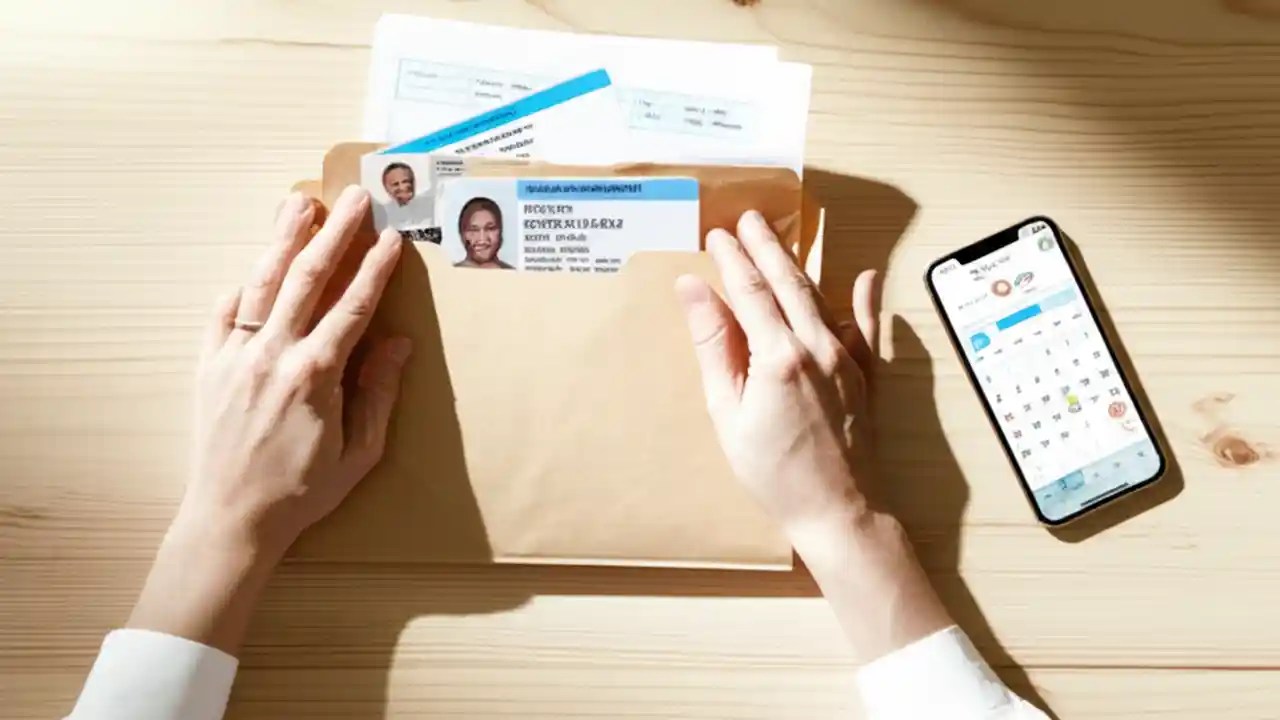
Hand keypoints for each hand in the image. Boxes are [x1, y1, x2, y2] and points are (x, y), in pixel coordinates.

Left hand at [129, 187, 409, 652]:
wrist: (231, 518)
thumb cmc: (302, 492)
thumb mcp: (360, 453)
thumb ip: (379, 393)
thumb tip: (398, 342)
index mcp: (316, 375)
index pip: (353, 306)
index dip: (376, 268)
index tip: (393, 238)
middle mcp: (273, 354)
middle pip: (308, 277)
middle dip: (335, 232)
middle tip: (355, 196)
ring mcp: (235, 355)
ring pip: (262, 282)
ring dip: (283, 238)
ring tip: (300, 202)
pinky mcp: (209, 364)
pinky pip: (224, 311)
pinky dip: (242, 284)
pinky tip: (257, 262)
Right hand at [676, 210, 950, 660]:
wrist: (840, 512)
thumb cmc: (774, 473)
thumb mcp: (728, 412)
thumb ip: (714, 345)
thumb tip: (693, 291)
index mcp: (778, 355)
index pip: (749, 292)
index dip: (731, 260)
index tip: (717, 234)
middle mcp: (818, 346)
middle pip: (787, 283)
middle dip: (765, 248)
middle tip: (748, 218)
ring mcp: (848, 359)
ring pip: (820, 298)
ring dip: (798, 265)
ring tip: (781, 239)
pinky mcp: (867, 377)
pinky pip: (867, 327)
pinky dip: (866, 300)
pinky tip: (866, 276)